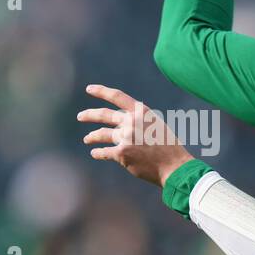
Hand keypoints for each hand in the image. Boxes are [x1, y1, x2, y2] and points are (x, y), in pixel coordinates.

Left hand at [79, 84, 193, 187]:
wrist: (174, 166)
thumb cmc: (168, 147)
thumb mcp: (156, 125)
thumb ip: (139, 121)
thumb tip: (122, 124)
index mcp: (141, 112)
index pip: (117, 96)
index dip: (101, 91)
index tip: (89, 89)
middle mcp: (131, 122)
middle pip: (104, 115)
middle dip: (89, 115)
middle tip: (80, 116)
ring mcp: (125, 137)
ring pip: (102, 135)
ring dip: (92, 137)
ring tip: (87, 139)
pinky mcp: (121, 153)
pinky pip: (104, 152)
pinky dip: (98, 153)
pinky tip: (95, 153)